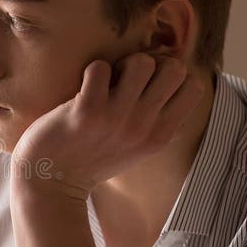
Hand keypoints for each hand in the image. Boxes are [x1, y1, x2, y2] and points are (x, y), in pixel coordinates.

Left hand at [10, 53, 205, 198]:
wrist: (51, 184)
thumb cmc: (92, 158)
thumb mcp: (137, 146)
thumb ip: (156, 118)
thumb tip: (170, 71)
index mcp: (160, 135)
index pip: (194, 86)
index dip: (172, 74)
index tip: (149, 84)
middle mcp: (144, 127)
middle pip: (174, 68)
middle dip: (152, 63)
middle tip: (126, 79)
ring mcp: (116, 120)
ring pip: (142, 62)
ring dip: (122, 63)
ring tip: (106, 82)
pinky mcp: (86, 112)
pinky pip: (100, 68)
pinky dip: (91, 71)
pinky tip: (84, 88)